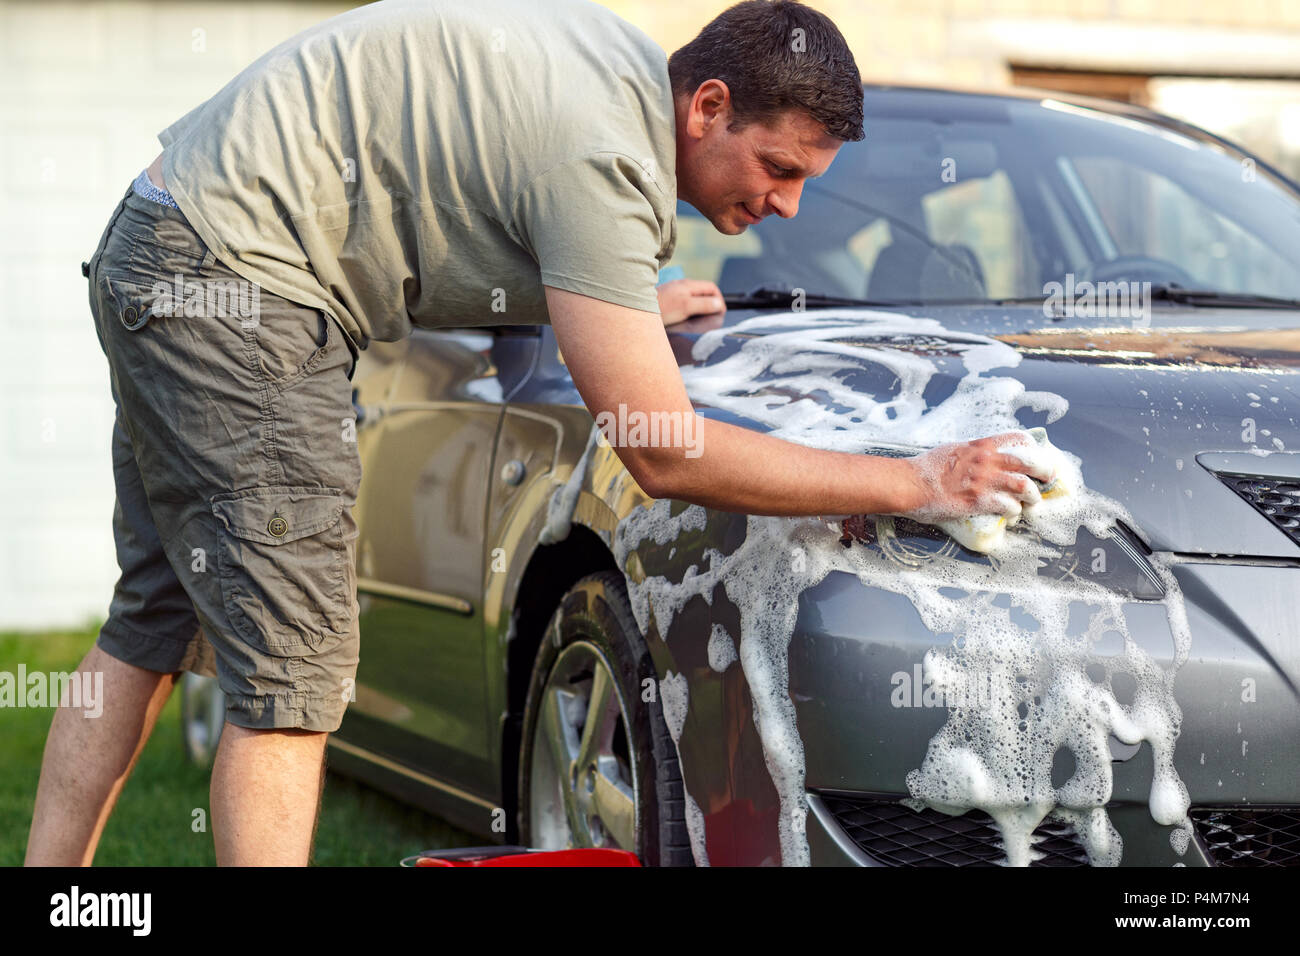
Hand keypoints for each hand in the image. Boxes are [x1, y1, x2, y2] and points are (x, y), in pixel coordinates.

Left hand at [656, 278, 725, 327]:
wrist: (636, 309)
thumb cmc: (661, 308)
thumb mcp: (686, 307)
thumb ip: (704, 304)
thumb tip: (719, 304)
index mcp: (688, 285)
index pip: (711, 287)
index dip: (719, 299)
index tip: (720, 312)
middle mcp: (681, 286)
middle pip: (703, 292)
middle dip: (710, 303)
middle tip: (711, 317)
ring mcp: (673, 292)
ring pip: (693, 297)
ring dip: (699, 307)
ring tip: (699, 319)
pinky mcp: (666, 299)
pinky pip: (683, 302)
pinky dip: (688, 310)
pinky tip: (684, 319)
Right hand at [901, 431, 1054, 523]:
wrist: (910, 483)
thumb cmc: (925, 468)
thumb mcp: (952, 450)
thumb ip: (972, 453)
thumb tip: (981, 457)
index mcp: (980, 446)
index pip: (1017, 439)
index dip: (1033, 448)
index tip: (1037, 456)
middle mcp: (987, 461)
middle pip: (1029, 462)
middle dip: (1044, 471)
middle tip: (1047, 479)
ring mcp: (984, 481)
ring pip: (1024, 486)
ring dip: (1033, 495)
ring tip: (1033, 501)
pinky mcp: (979, 501)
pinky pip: (1009, 506)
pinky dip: (1014, 511)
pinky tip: (1010, 513)